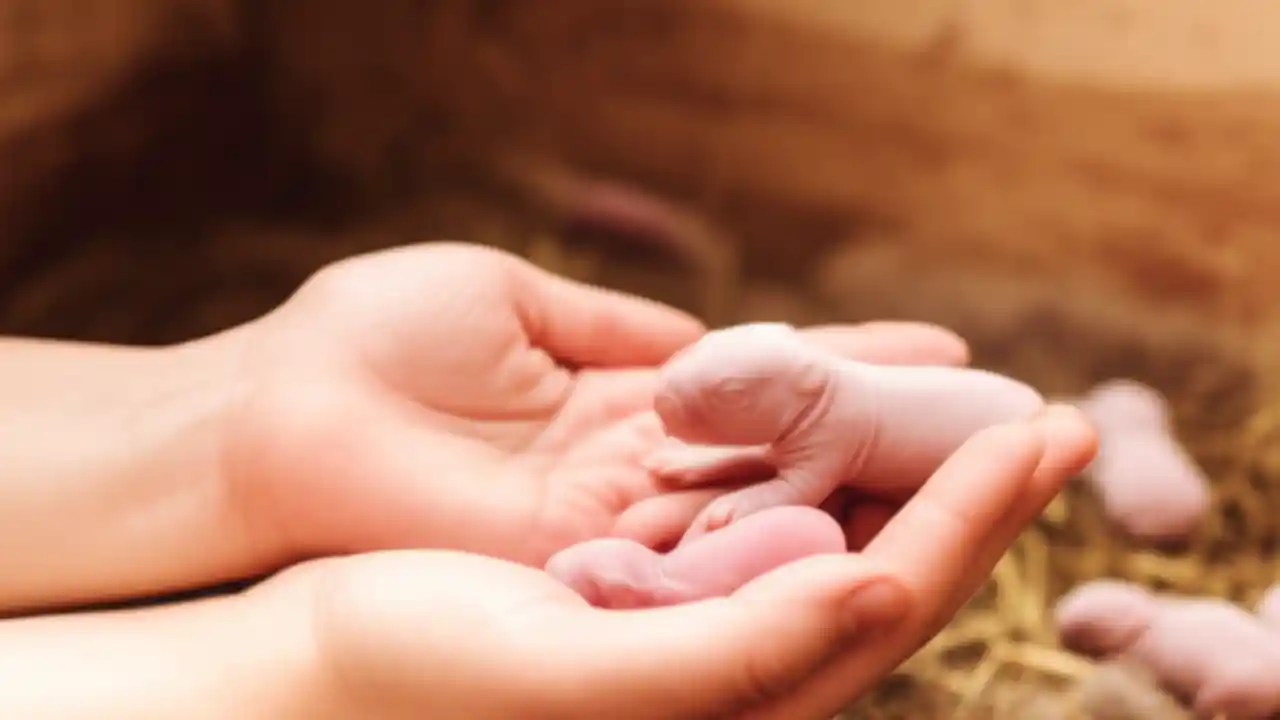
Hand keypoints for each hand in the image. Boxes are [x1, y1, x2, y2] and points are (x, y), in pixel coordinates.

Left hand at [223, 242, 970, 566]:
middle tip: (1035, 419)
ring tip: (1015, 463)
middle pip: (813, 476)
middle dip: (922, 445)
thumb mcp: (510, 303)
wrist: (265, 420)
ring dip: (908, 500)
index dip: (871, 380)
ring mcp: (631, 547)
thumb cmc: (364, 348)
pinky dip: (831, 554)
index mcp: (630, 417)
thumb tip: (702, 338)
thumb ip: (615, 330)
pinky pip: (732, 573)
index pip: (782, 404)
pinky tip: (918, 529)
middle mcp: (649, 494)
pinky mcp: (599, 589)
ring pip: (797, 530)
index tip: (957, 356)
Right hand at [237, 405, 1094, 719]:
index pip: (888, 600)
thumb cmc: (421, 681)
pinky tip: (832, 409)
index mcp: (734, 707)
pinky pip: (750, 503)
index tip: (1042, 435)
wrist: (314, 668)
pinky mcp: (639, 574)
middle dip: (966, 489)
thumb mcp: (581, 676)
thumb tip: (880, 581)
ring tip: (964, 402)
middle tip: (1048, 416)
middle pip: (882, 563)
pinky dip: (805, 451)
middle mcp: (727, 667)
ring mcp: (685, 615)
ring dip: (898, 462)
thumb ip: (736, 650)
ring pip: (826, 528)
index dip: (972, 516)